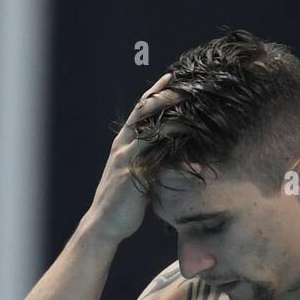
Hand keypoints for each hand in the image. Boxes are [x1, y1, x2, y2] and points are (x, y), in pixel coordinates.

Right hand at [86, 72, 182, 242]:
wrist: (103, 223)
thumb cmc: (122, 201)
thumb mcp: (136, 173)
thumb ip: (150, 160)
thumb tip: (172, 155)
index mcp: (122, 142)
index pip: (139, 110)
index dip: (154, 92)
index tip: (171, 77)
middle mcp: (123, 146)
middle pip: (144, 112)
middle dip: (165, 96)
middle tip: (185, 84)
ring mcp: (127, 159)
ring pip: (151, 131)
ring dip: (173, 120)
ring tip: (193, 111)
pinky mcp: (134, 176)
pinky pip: (159, 163)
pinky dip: (178, 159)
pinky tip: (196, 160)